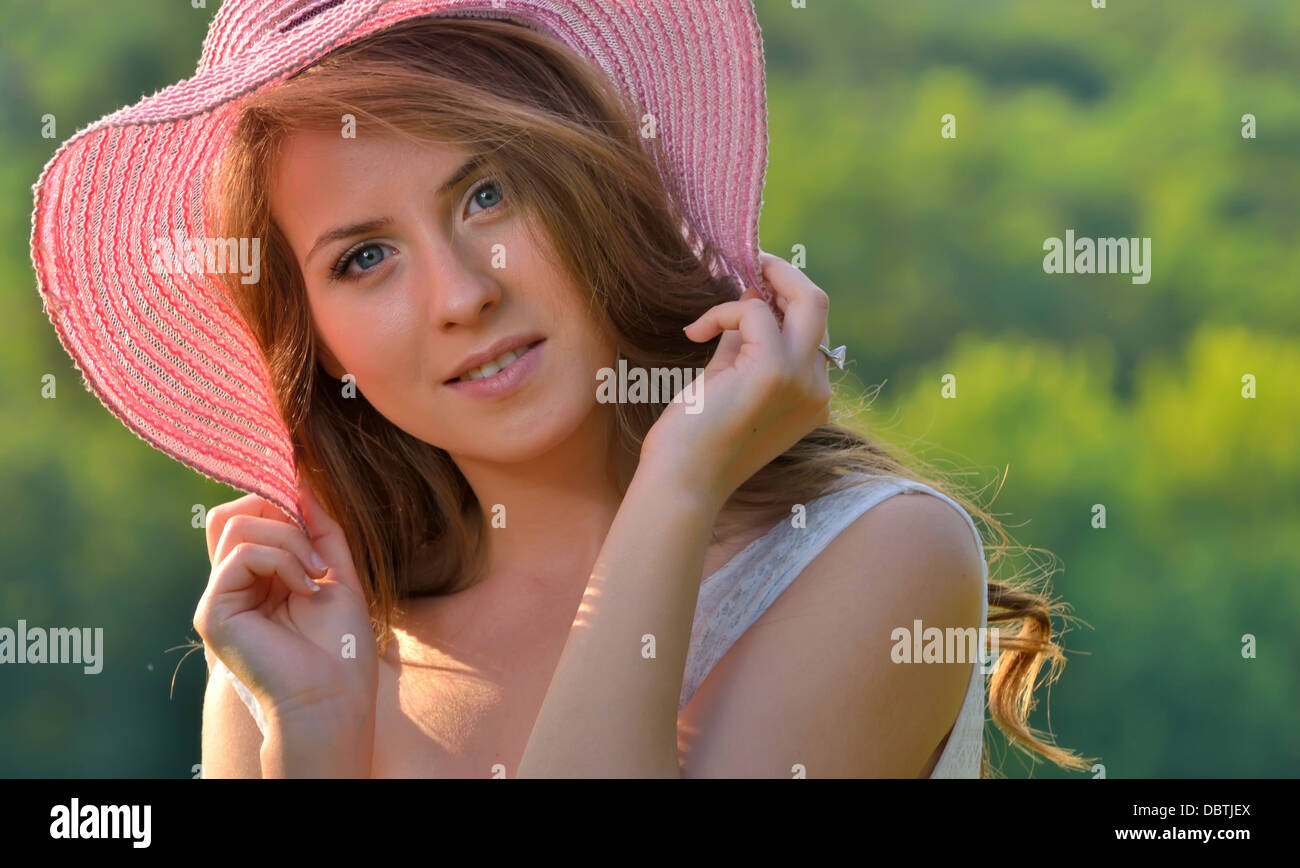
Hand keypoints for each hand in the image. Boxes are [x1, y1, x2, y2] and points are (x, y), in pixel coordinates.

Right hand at [192, 477, 378, 729]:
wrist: (335, 697)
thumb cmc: (342, 647)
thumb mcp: (337, 571)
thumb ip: (319, 527)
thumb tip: (302, 479)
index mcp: (257, 578)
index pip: (246, 514)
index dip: (277, 500)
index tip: (313, 512)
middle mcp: (231, 585)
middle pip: (233, 511)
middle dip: (283, 515)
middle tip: (315, 553)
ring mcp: (218, 598)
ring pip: (239, 524)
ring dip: (290, 541)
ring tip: (314, 577)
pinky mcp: (212, 611)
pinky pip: (241, 553)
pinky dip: (282, 560)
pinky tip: (303, 589)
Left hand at [639, 251, 833, 511]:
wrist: (682, 482)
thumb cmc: (696, 441)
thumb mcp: (729, 381)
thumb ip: (745, 344)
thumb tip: (750, 299)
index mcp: (811, 397)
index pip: (810, 329)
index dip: (781, 300)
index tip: (747, 290)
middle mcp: (817, 390)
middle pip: (819, 305)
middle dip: (784, 275)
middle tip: (749, 264)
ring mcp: (802, 381)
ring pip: (805, 299)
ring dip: (753, 289)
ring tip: (713, 309)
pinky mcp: (775, 372)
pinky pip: (754, 313)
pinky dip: (722, 313)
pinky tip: (694, 333)